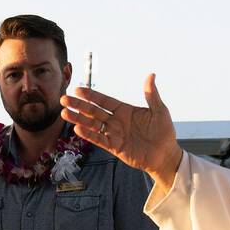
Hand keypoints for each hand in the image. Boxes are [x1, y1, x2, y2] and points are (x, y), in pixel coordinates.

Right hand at [60, 75, 182, 182]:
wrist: (165, 154)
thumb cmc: (163, 131)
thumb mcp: (159, 110)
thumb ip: (151, 94)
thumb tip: (151, 75)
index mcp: (124, 110)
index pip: (104, 101)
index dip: (91, 96)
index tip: (78, 89)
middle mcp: (116, 121)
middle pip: (93, 111)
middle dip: (78, 105)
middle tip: (64, 99)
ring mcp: (114, 134)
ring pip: (92, 125)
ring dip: (78, 119)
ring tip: (64, 113)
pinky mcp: (114, 147)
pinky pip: (99, 139)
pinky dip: (89, 135)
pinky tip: (78, 129)